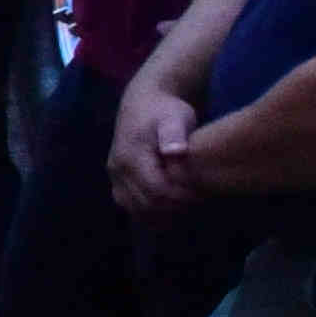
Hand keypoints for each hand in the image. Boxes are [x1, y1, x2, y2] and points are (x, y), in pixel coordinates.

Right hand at [109, 80, 199, 218]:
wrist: (143, 104)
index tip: (200, 193)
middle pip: (145, 203)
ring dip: (160, 212)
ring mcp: (115, 177)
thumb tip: (175, 151)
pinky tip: (168, 208)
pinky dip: (148, 212)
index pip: (156, 190)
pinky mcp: (117, 181)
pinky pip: (129, 205)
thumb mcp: (174, 117)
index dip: (179, 197)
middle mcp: (118, 170)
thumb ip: (174, 134)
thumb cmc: (165, 110)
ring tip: (184, 204)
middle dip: (172, 207)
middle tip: (196, 200)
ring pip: (135, 208)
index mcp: (131, 156)